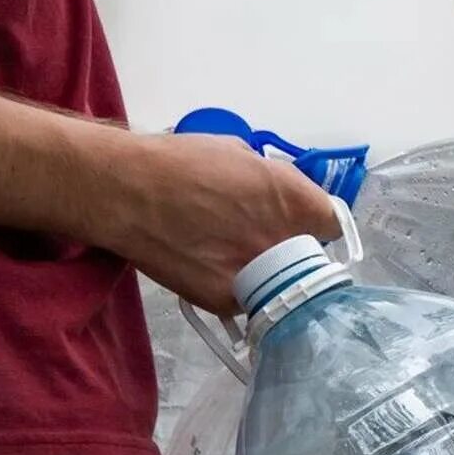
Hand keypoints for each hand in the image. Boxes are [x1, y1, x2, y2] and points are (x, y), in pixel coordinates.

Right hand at [101, 133, 341, 314]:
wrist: (122, 190)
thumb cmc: (178, 161)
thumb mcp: (239, 154)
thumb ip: (271, 179)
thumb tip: (279, 194)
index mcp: (293, 198)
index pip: (332, 225)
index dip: (316, 228)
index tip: (304, 230)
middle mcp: (284, 238)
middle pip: (310, 258)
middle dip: (295, 253)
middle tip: (267, 245)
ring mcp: (257, 272)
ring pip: (281, 285)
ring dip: (270, 277)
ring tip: (238, 261)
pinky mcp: (227, 299)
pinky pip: (247, 300)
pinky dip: (238, 291)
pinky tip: (215, 273)